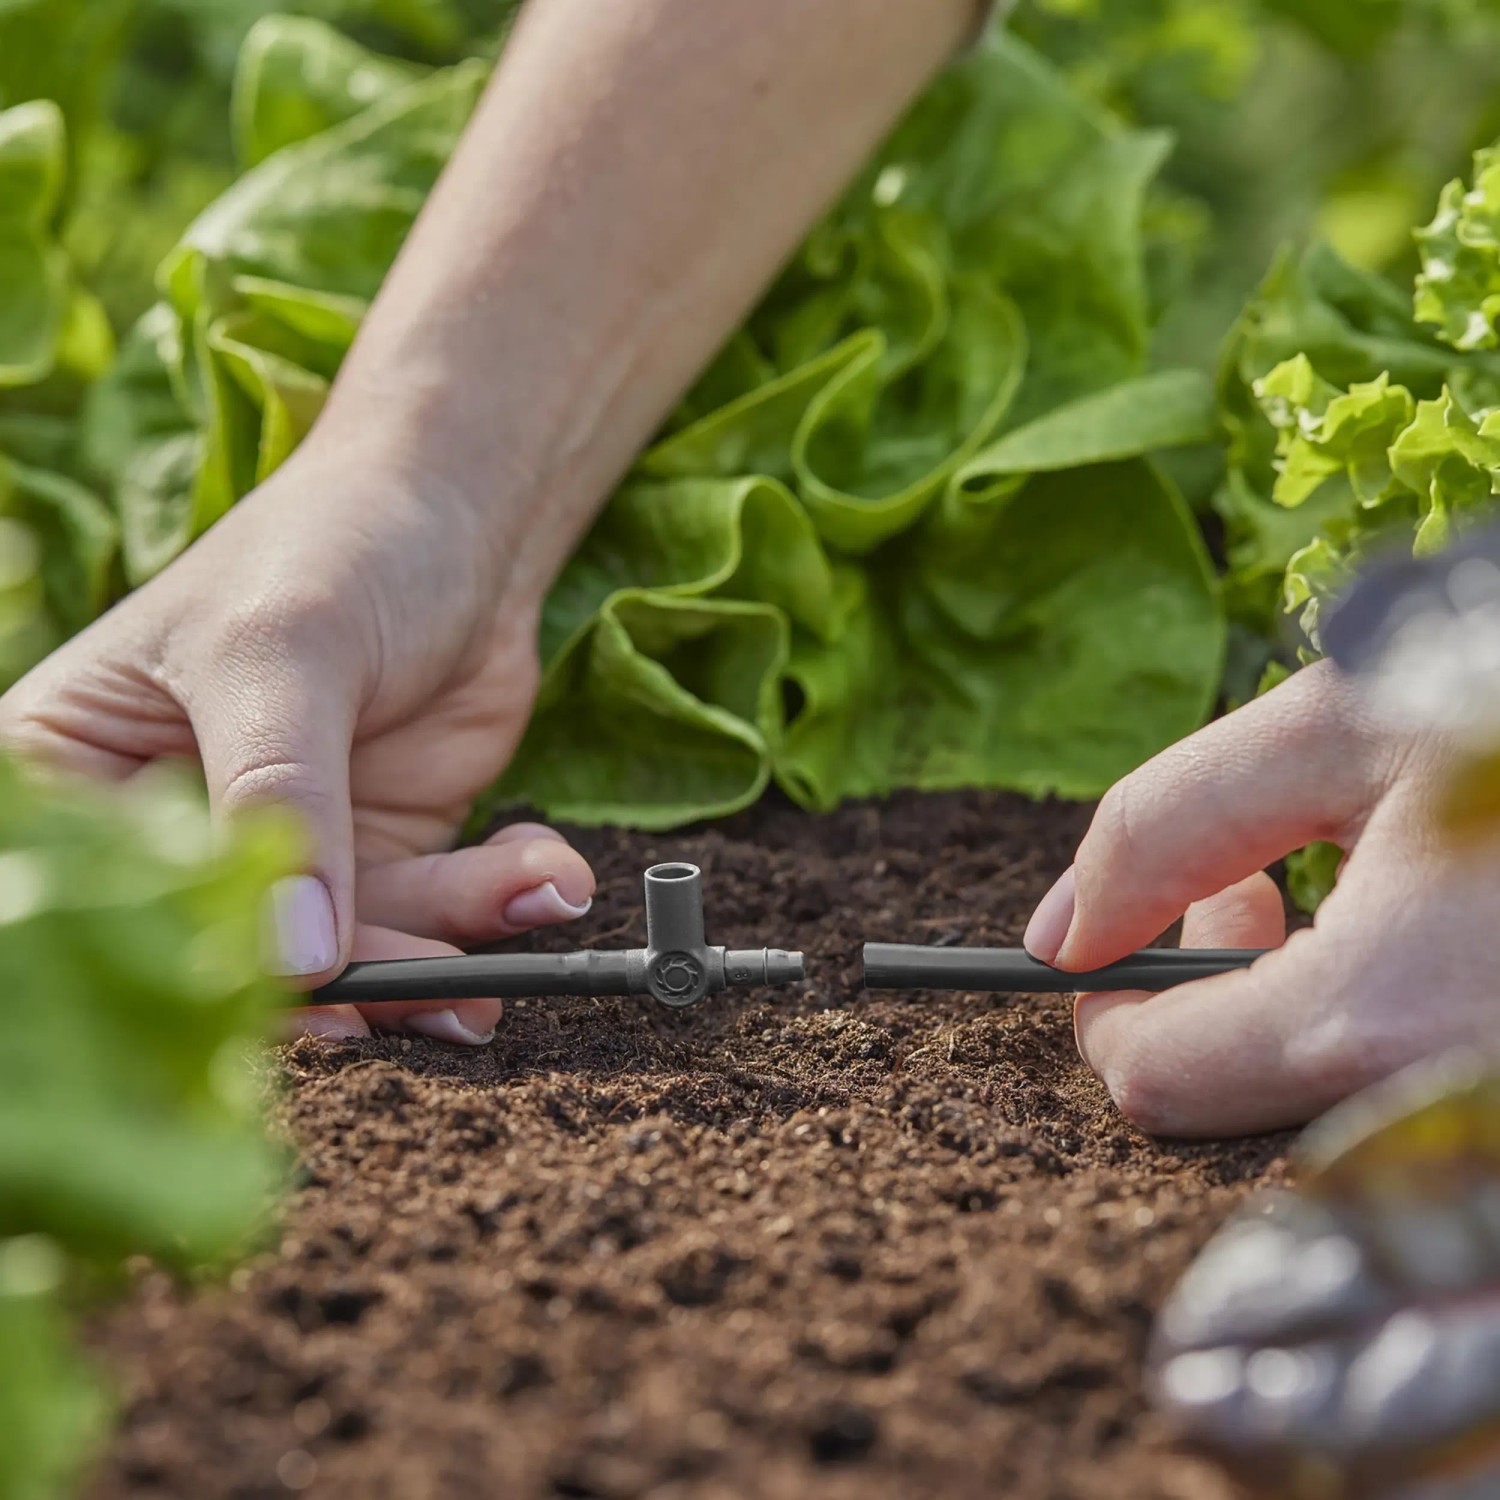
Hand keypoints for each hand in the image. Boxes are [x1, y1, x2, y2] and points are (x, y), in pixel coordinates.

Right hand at [0, 441, 594, 1042]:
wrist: (460, 516)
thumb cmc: (334, 548)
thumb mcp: (282, 654)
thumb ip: (279, 799)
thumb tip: (295, 957)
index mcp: (77, 774)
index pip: (116, 904)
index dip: (204, 963)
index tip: (305, 989)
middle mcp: (173, 830)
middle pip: (239, 952)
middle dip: (356, 972)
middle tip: (440, 987)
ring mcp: (284, 852)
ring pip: (353, 949)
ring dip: (449, 939)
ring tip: (532, 896)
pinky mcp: (377, 859)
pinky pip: (430, 916)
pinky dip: (492, 903)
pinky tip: (542, 876)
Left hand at [1022, 659, 1499, 1136]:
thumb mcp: (1339, 726)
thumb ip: (1166, 825)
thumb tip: (1058, 931)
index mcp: (1381, 1021)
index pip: (1150, 1079)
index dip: (1113, 997)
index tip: (1148, 925)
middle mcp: (1447, 1114)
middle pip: (1239, 1108)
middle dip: (1216, 997)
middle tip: (1270, 884)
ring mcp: (1488, 1136)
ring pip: (1325, 1113)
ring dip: (1304, 1013)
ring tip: (1371, 898)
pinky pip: (1409, 1112)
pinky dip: (1382, 1036)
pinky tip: (1433, 936)